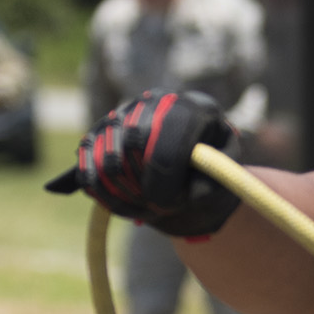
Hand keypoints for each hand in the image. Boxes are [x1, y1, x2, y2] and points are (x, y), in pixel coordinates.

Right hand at [43, 90, 238, 237]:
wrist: (188, 170)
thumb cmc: (210, 174)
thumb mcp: (225, 178)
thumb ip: (214, 182)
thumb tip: (189, 192)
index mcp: (194, 108)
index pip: (169, 130)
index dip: (165, 172)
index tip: (168, 205)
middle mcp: (155, 102)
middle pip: (133, 142)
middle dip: (145, 188)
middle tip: (159, 211)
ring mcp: (123, 115)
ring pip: (108, 160)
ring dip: (125, 197)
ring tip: (146, 211)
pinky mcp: (99, 134)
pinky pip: (89, 168)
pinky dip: (102, 195)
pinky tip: (125, 207)